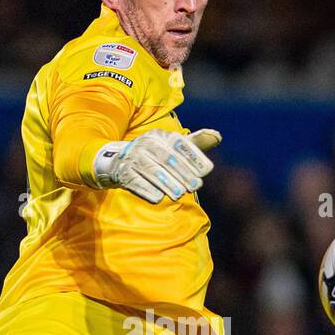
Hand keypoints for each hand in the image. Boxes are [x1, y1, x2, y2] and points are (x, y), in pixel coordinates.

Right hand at [93, 128, 221, 202]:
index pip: (179, 144)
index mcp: (159, 135)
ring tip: (179, 195)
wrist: (117, 162)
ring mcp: (132, 157)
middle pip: (166, 158)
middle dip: (182, 173)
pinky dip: (147, 190)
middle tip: (195, 187)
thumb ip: (194, 144)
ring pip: (151, 170)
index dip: (193, 157)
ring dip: (167, 183)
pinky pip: (135, 181)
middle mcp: (145, 143)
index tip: (206, 171)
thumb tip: (218, 136)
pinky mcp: (122, 172)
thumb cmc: (153, 155)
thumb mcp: (172, 147)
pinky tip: (158, 199)